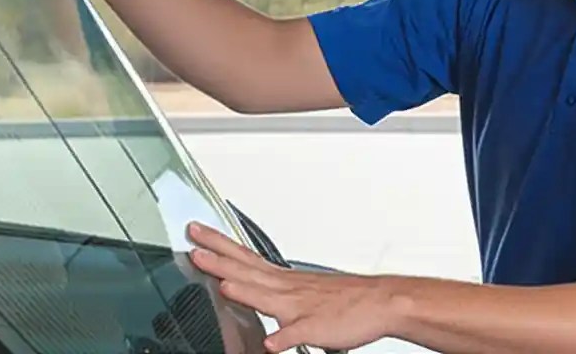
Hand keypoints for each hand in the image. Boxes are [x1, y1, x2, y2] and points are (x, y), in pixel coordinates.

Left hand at [187, 221, 400, 352]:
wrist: (382, 301)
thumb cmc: (346, 298)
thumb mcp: (305, 291)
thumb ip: (276, 293)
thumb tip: (254, 288)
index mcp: (284, 280)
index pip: (243, 258)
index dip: (218, 246)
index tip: (196, 232)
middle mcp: (288, 289)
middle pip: (247, 272)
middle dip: (219, 260)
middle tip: (193, 247)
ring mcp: (301, 308)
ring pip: (268, 298)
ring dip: (246, 291)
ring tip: (223, 284)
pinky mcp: (316, 328)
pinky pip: (298, 335)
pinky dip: (284, 337)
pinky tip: (271, 343)